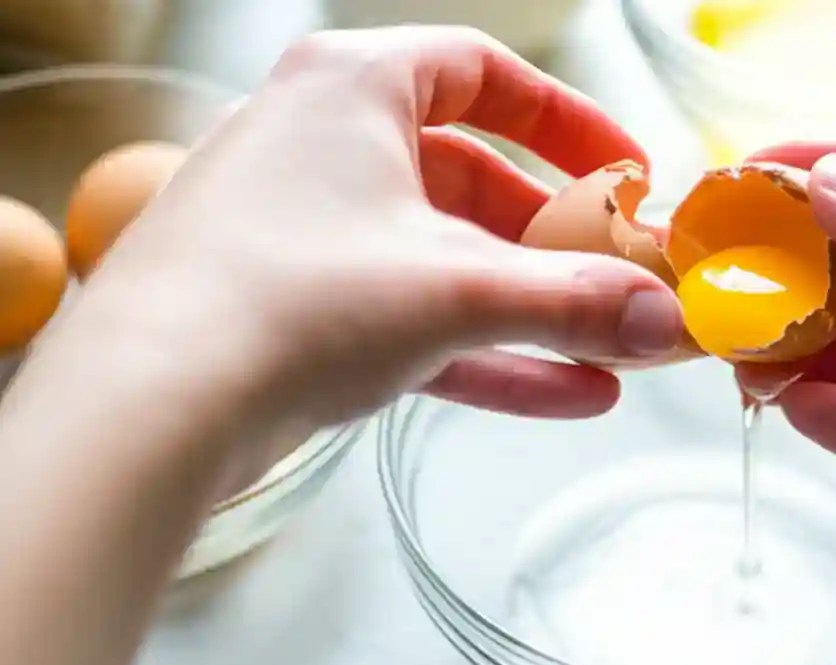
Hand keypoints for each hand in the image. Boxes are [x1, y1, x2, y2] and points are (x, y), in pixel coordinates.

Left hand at [66, 27, 682, 431]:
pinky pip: (411, 318)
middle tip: (621, 279)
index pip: (484, 73)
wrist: (149, 407)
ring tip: (615, 350)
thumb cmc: (288, 298)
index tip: (626, 172)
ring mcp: (303, 231)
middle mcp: (321, 144)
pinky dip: (485, 350)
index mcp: (354, 89)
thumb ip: (576, 300)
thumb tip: (672, 318)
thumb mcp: (458, 289)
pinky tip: (566, 394)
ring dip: (531, 306)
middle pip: (471, 176)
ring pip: (443, 257)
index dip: (567, 122)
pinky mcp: (294, 310)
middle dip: (556, 239)